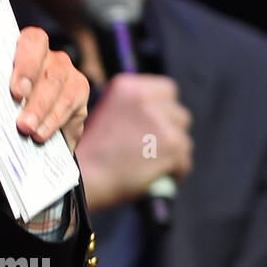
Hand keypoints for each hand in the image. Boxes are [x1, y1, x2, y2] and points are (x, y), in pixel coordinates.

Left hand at [0, 26, 88, 161]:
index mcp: (16, 52)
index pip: (30, 40)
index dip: (27, 60)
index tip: (15, 89)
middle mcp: (46, 59)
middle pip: (54, 65)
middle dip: (38, 95)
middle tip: (22, 121)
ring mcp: (66, 79)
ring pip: (66, 88)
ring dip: (46, 114)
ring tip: (30, 133)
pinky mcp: (77, 103)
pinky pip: (75, 109)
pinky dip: (58, 124)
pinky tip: (44, 136)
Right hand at [74, 73, 191, 210]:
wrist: (82, 178)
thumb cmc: (89, 153)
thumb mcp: (105, 114)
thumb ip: (132, 108)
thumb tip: (158, 116)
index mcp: (127, 87)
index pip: (167, 90)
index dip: (164, 108)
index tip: (156, 122)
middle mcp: (145, 100)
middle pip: (179, 114)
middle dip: (171, 131)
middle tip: (153, 148)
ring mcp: (161, 123)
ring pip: (184, 139)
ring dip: (173, 153)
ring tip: (152, 165)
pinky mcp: (173, 147)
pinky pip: (185, 162)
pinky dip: (173, 173)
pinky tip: (155, 178)